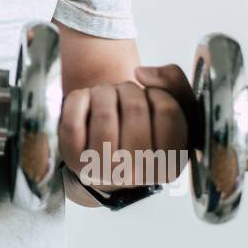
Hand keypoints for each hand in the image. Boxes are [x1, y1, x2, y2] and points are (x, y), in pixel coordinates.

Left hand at [57, 65, 196, 189]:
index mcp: (168, 166)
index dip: (158, 93)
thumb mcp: (174, 109)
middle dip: (129, 89)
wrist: (108, 156)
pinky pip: (73, 121)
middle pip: (135, 109)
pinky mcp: (73, 159)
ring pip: (104, 114)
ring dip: (104, 92)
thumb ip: (174, 82)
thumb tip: (141, 73)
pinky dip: (78, 99)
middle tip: (124, 92)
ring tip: (106, 95)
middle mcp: (136, 175)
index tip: (150, 95)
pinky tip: (86, 100)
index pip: (168, 112)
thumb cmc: (145, 129)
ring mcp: (102, 170)